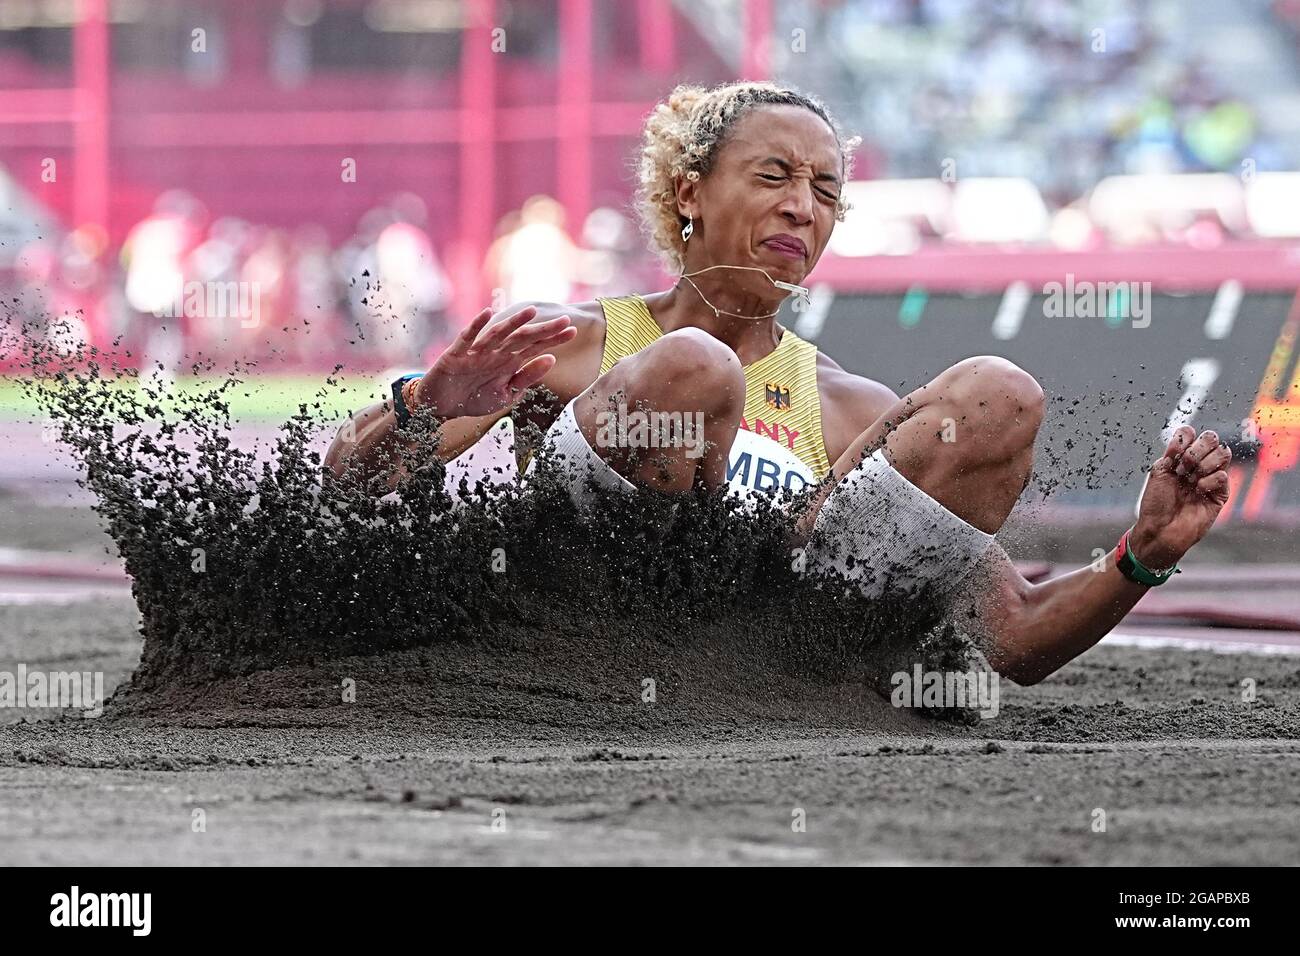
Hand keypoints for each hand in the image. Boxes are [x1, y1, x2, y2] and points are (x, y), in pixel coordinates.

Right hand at [412, 306, 575, 419]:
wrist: (441, 407)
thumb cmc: (474, 399)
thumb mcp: (506, 394)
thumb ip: (527, 378)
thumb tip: (552, 359)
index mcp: (509, 362)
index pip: (535, 347)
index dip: (553, 339)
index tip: (573, 331)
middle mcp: (496, 353)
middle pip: (522, 338)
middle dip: (543, 329)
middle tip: (564, 319)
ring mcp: (477, 352)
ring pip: (498, 334)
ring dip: (514, 322)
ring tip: (532, 311)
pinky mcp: (456, 354)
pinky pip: (467, 338)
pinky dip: (476, 326)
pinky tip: (487, 313)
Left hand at [1132, 425, 1230, 568]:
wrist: (1160, 530)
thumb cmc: (1155, 504)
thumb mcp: (1159, 472)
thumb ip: (1172, 451)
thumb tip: (1185, 433)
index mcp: (1180, 458)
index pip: (1192, 434)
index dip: (1186, 438)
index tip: (1174, 452)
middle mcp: (1197, 466)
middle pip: (1212, 438)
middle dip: (1198, 448)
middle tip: (1184, 466)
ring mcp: (1210, 478)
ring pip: (1223, 453)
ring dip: (1205, 463)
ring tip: (1191, 478)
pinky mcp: (1220, 494)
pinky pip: (1223, 476)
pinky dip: (1209, 480)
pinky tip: (1198, 490)